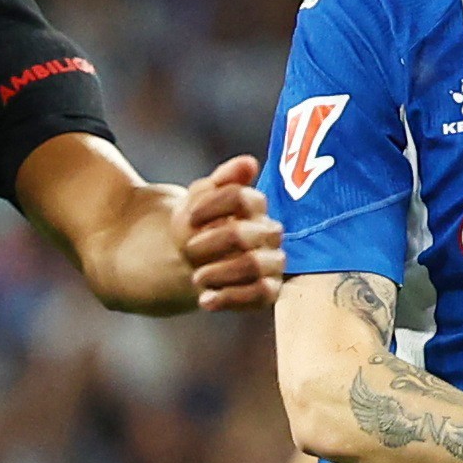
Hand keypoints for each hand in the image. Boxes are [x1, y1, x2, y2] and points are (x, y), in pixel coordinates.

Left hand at [173, 155, 282, 311]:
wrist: (190, 260)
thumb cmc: (197, 225)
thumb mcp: (200, 198)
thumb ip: (223, 180)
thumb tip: (249, 163)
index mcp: (256, 207)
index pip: (242, 198)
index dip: (214, 206)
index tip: (190, 216)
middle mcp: (270, 233)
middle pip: (245, 235)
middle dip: (213, 243)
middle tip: (189, 250)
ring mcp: (272, 263)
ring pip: (255, 266)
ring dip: (220, 272)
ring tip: (196, 277)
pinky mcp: (269, 290)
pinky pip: (261, 296)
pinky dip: (231, 299)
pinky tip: (205, 300)